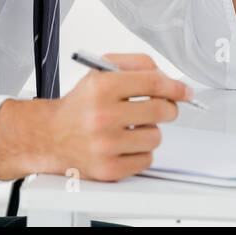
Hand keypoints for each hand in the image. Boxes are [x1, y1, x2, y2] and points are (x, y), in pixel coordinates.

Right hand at [42, 53, 191, 181]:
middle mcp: (102, 116)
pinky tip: (126, 145)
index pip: (153, 82)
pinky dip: (141, 152)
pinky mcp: (108, 169)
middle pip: (160, 109)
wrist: (49, 136)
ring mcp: (105, 145)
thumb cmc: (79, 105)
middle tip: (160, 107)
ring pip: (156, 136)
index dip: (176, 86)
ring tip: (131, 127)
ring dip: (150, 131)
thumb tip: (167, 76)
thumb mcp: (100, 72)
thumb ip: (135, 65)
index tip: (185, 91)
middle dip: (168, 107)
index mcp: (100, 87)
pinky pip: (147, 159)